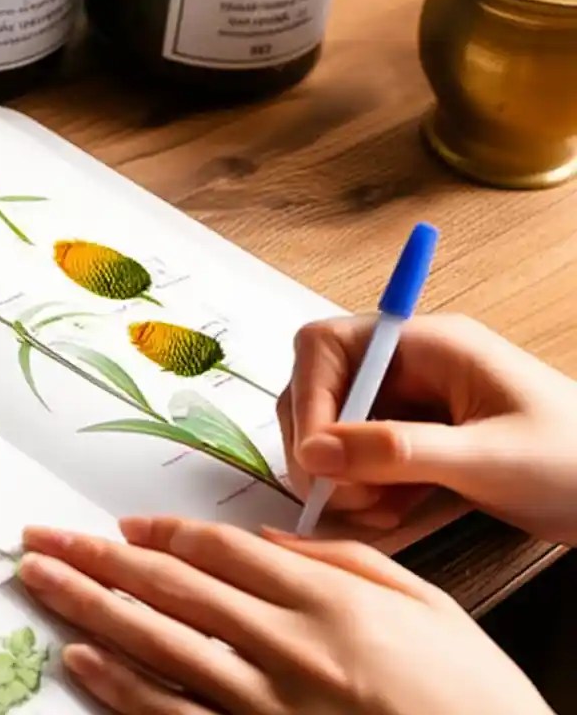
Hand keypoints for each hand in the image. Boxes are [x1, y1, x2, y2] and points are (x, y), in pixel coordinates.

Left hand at [18, 518, 552, 714]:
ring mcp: (266, 704)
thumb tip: (265, 538)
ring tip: (38, 579)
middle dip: (98, 557)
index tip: (121, 525)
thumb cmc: (468, 693)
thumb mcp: (425, 604)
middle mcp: (287, 646)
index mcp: (328, 600)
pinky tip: (78, 658)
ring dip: (88, 606)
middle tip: (44, 536)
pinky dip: (118, 686)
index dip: (161, 533)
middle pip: (170, 587)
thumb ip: (341, 563)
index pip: (220, 551)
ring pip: (156, 643)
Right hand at [278, 313, 576, 543]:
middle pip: (320, 389)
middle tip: (343, 496)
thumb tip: (314, 452)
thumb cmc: (576, 464)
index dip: (309, 398)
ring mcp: (410, 403)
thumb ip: (396, 452)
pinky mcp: (414, 440)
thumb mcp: (487, 460)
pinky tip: (392, 514)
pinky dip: (361, 489)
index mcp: (429, 345)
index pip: (328, 346)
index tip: (317, 457)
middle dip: (320, 445)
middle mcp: (411, 367)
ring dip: (339, 474)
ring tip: (377, 511)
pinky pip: (358, 458)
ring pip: (332, 429)